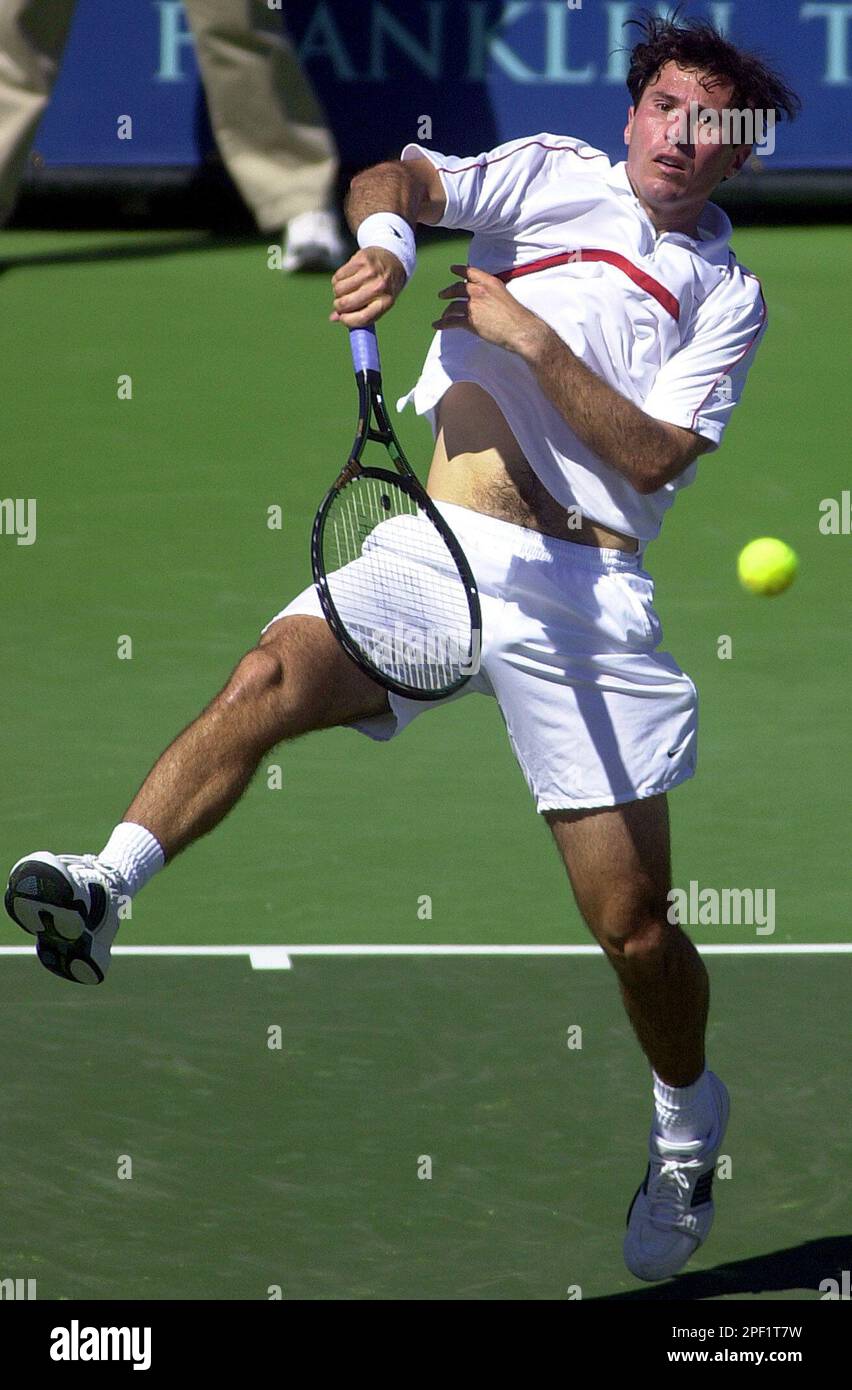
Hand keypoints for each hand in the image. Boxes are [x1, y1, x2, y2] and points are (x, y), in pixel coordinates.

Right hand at [330, 247, 405, 326]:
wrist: (393, 261)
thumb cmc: (382, 289)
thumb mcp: (377, 304)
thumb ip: (358, 313)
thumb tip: (333, 318)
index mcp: (385, 302)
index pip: (362, 318)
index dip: (347, 321)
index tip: (342, 318)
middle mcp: (379, 287)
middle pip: (346, 303)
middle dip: (339, 306)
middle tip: (341, 303)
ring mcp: (369, 272)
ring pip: (338, 289)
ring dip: (338, 292)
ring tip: (346, 289)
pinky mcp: (360, 260)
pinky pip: (338, 276)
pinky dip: (338, 280)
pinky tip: (346, 279)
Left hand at [433, 263, 549, 354]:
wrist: (521, 330)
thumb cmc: (518, 316)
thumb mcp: (505, 295)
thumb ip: (493, 292)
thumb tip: (486, 298)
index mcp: (490, 282)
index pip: (471, 272)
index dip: (460, 270)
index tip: (453, 269)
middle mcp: (479, 291)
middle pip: (458, 288)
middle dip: (448, 291)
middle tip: (442, 294)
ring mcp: (473, 306)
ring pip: (453, 306)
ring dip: (446, 310)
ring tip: (443, 315)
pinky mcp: (470, 321)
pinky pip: (451, 321)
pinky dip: (442, 323)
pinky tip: (437, 325)